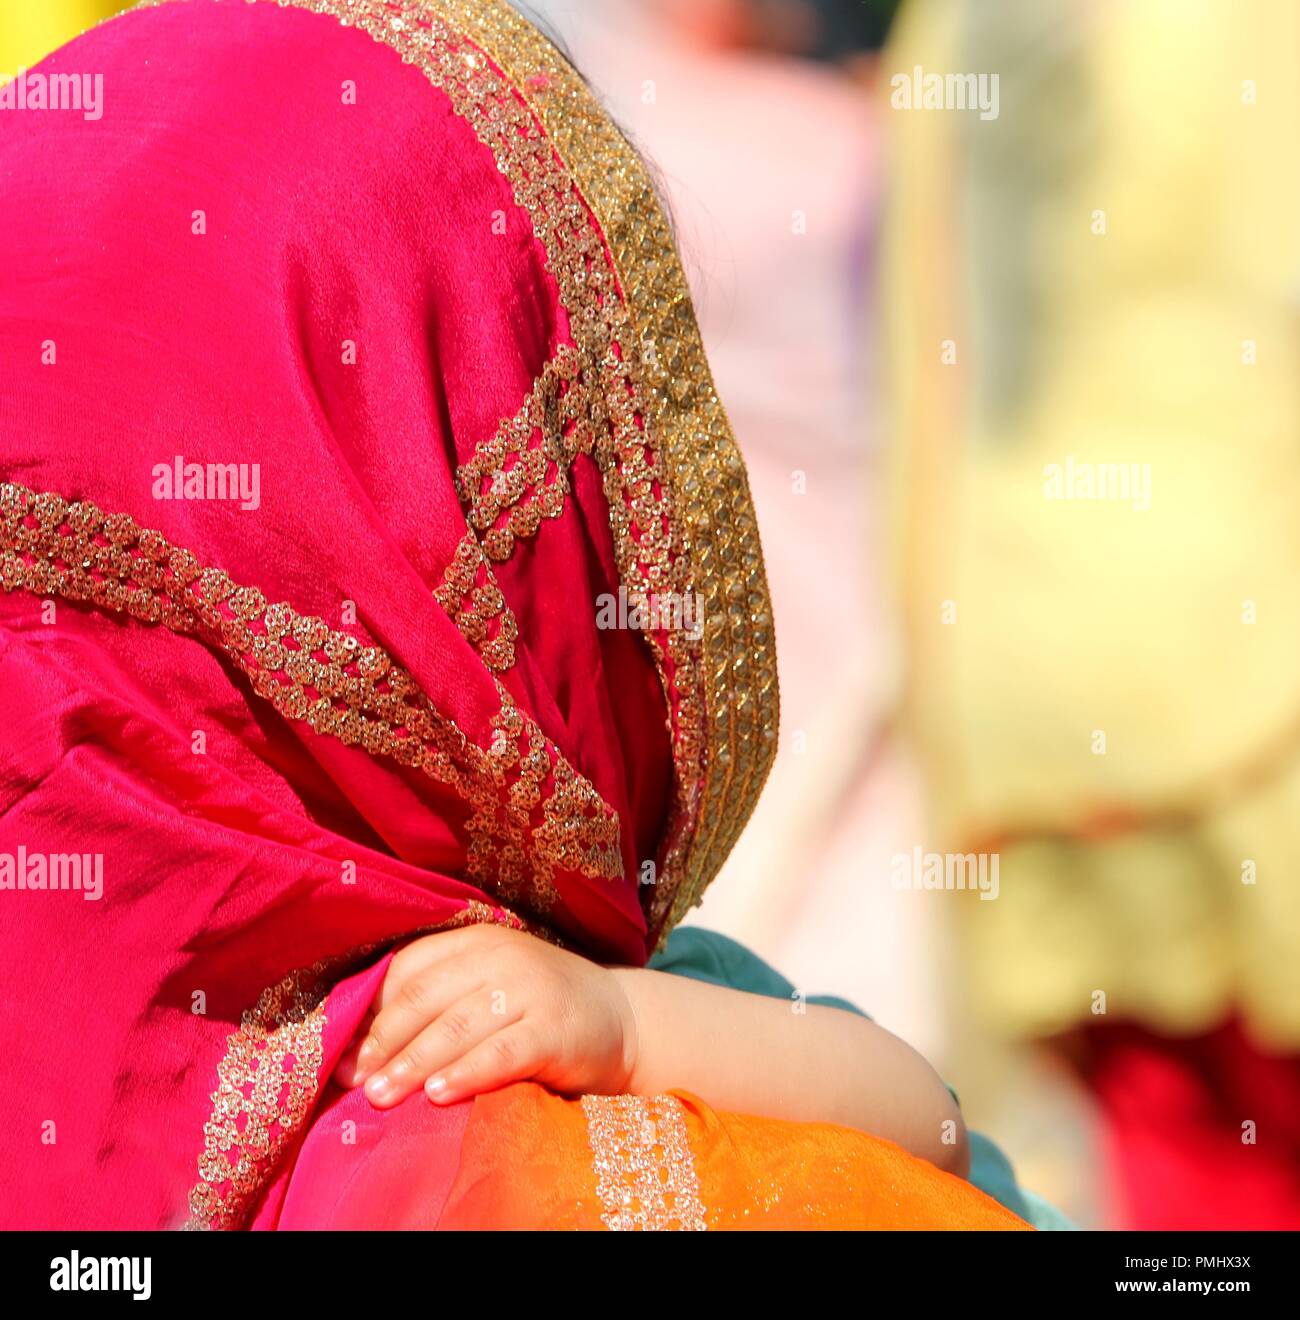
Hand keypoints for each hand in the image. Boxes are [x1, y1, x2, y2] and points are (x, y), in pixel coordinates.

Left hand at [334, 924, 638, 1107]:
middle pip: (426, 997)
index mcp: (478, 940)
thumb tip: (361, 1045)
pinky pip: (501, 1052)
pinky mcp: (554, 1029)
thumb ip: (438, 1003)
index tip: (343, 1051)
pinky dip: (466, 1073)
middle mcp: (501, 957)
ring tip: (381, 1096)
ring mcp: (530, 990)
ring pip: (457, 1025)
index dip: (372, 1009)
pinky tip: (439, 1095)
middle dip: (384, 1041)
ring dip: (413, 1063)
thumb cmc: (539, 1008)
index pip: (410, 967)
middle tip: (353, 1080)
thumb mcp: (489, 988)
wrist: (621, 1019)